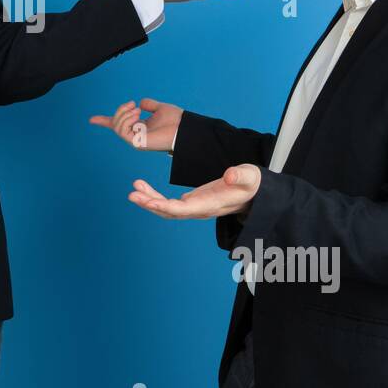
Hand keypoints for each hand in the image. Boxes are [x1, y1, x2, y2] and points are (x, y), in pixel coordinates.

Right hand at [89, 97, 182, 150]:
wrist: (185, 129)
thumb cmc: (176, 121)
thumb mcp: (160, 108)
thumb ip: (149, 105)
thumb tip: (140, 102)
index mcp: (140, 127)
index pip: (119, 125)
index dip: (104, 121)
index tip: (91, 119)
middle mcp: (136, 135)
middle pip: (115, 123)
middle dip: (119, 110)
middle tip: (133, 104)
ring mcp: (136, 141)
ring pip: (117, 127)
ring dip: (123, 114)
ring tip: (136, 109)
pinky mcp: (137, 144)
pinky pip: (122, 131)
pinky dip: (126, 120)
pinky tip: (137, 116)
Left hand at [126, 164, 261, 218]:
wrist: (253, 193)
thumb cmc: (251, 184)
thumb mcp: (249, 176)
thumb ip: (240, 176)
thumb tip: (229, 175)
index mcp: (211, 204)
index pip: (185, 209)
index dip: (166, 207)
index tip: (149, 201)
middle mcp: (199, 209)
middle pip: (171, 212)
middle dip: (151, 204)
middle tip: (133, 194)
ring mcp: (194, 207)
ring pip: (166, 209)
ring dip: (149, 200)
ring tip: (134, 187)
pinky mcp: (191, 201)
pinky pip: (168, 203)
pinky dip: (154, 196)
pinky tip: (143, 187)